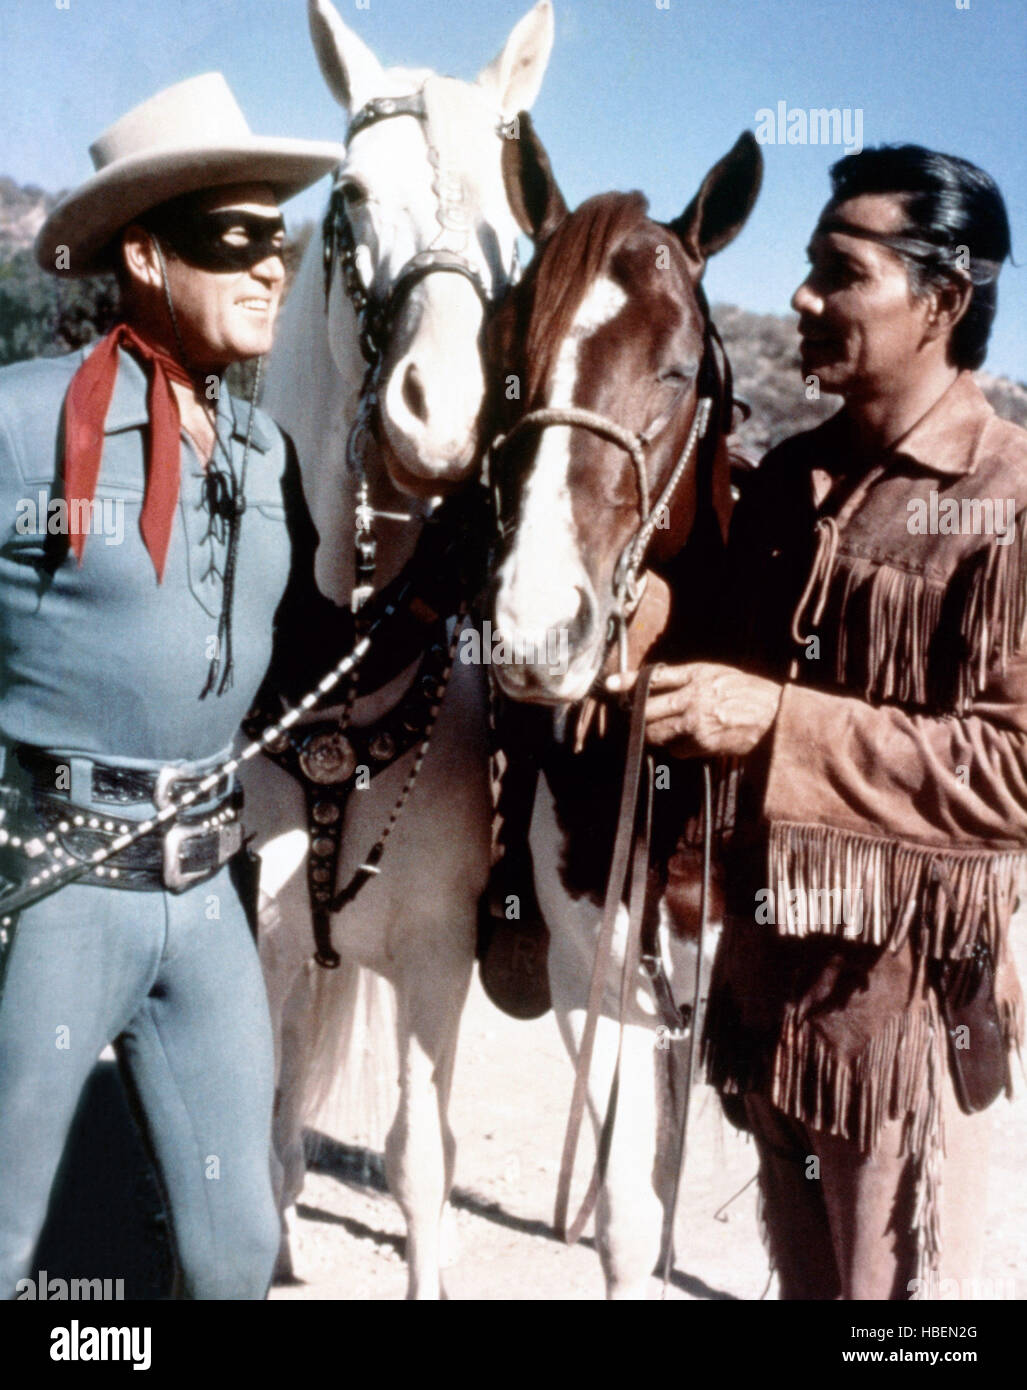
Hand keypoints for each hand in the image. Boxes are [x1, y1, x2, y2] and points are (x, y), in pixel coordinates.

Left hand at [606, 662, 781, 757]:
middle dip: (639, 716)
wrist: (774, 716)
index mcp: (696, 676)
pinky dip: (677, 747)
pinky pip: (676, 750)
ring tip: (669, 728)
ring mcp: (697, 723)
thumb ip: (683, 678)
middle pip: (647, 711)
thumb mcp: (715, 674)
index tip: (609, 685)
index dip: (629, 682)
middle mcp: (693, 698)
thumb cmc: (745, 692)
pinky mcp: (703, 745)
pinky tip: (691, 739)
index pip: (654, 678)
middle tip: (638, 717)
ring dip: (656, 734)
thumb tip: (651, 682)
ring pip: (657, 734)